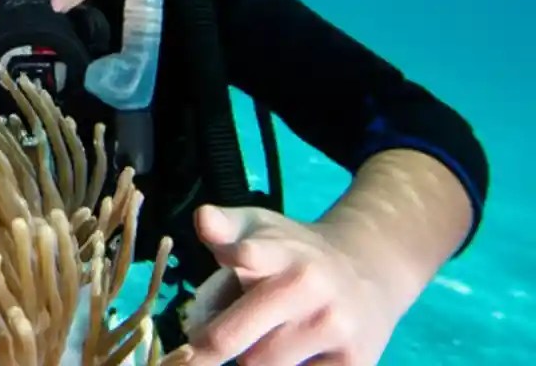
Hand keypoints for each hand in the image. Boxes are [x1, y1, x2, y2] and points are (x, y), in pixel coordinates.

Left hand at [172, 204, 398, 365]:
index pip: (253, 254)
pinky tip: (297, 350)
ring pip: (258, 364)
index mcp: (279, 250)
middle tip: (201, 344)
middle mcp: (309, 285)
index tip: (237, 258)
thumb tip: (203, 218)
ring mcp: (334, 326)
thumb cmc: (293, 254)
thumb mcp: (258, 228)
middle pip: (230, 336)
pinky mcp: (354, 361)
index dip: (242, 257)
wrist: (370, 270)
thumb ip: (223, 229)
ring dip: (252, 357)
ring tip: (265, 336)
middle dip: (210, 342)